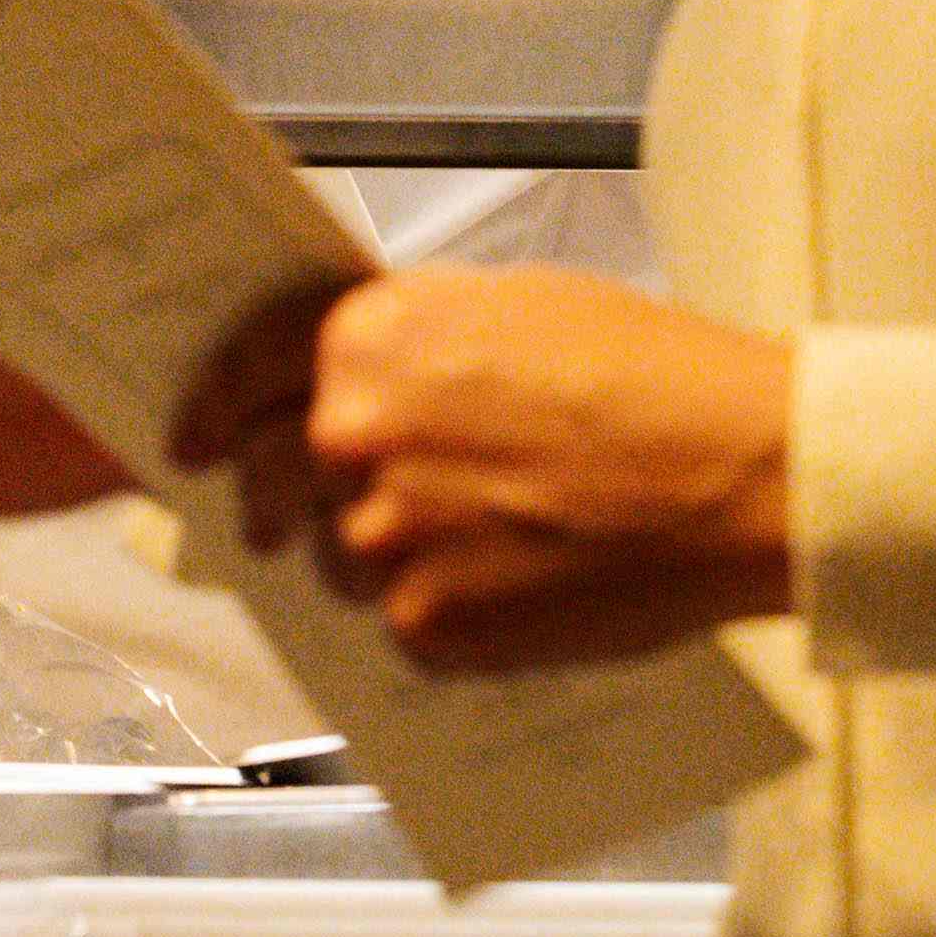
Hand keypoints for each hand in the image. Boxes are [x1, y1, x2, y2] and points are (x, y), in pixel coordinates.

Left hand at [172, 266, 797, 670]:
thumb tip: (353, 381)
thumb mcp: (512, 308)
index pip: (240, 372)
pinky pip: (401, 628)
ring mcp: (382, 538)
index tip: (190, 441)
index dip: (211, 408)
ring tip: (482, 544)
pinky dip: (443, 619)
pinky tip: (511, 589)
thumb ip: (410, 344)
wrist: (746, 471)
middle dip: (289, 499)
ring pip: (339, 562)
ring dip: (383, 561)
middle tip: (318, 516)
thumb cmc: (654, 377)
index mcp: (363, 342)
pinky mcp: (427, 625)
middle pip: (271, 479)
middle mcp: (349, 436)